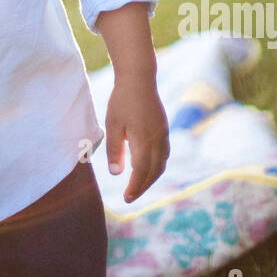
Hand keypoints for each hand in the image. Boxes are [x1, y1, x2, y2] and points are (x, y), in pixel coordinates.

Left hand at [104, 74, 169, 202]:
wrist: (139, 77)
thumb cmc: (122, 100)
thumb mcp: (112, 124)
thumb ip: (115, 150)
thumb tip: (116, 174)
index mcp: (144, 139)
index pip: (141, 171)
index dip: (135, 187)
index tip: (126, 198)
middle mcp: (158, 139)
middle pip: (154, 171)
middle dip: (142, 186)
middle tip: (130, 196)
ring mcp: (163, 133)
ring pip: (161, 163)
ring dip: (151, 177)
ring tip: (138, 185)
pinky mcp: (164, 128)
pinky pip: (164, 153)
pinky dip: (156, 165)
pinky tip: (147, 167)